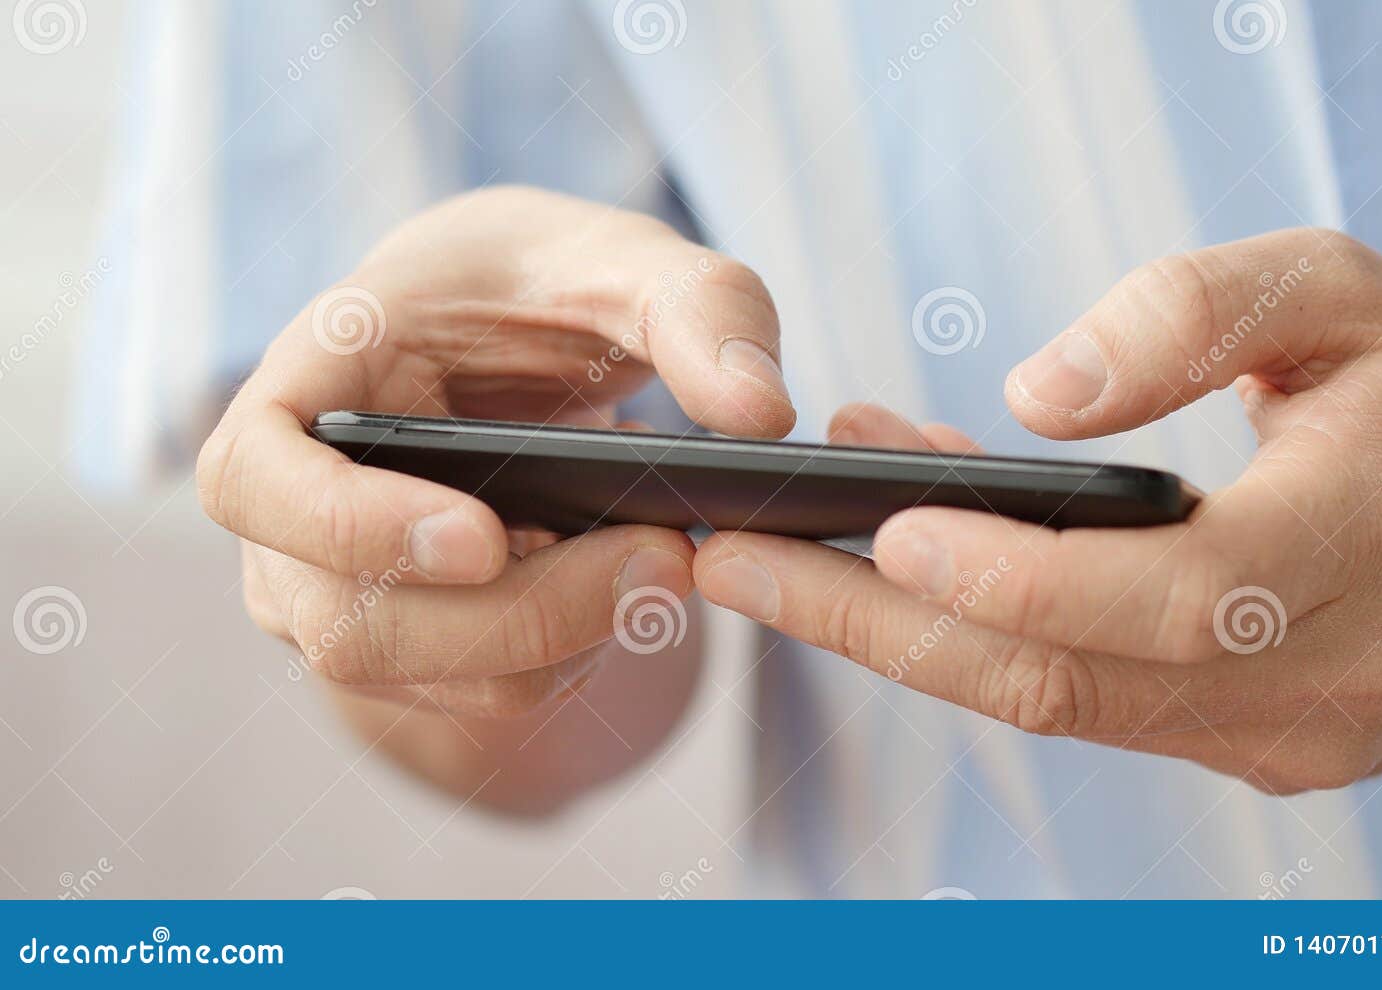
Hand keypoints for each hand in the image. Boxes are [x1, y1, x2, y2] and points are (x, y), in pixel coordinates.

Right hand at [200, 186, 792, 717]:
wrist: (507, 345)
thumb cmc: (539, 288)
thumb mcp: (624, 258)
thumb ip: (700, 310)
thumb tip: (762, 414)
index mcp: (309, 380)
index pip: (252, 478)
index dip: (346, 527)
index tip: (481, 537)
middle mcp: (296, 506)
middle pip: (354, 621)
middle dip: (524, 614)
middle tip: (667, 561)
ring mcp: (336, 587)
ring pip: (427, 675)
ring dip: (561, 642)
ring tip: (663, 563)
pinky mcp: (406, 640)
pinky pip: (480, 691)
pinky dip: (568, 657)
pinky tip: (624, 587)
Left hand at [695, 228, 1381, 792]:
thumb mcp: (1344, 292)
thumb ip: (1190, 315)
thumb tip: (1034, 398)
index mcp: (1351, 549)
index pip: (1158, 601)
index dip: (1011, 575)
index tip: (885, 527)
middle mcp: (1310, 679)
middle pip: (1060, 683)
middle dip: (877, 630)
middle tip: (736, 567)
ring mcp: (1275, 737)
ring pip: (1053, 706)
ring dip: (906, 635)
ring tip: (781, 560)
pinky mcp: (1244, 749)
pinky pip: (1085, 700)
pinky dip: (982, 638)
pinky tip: (903, 568)